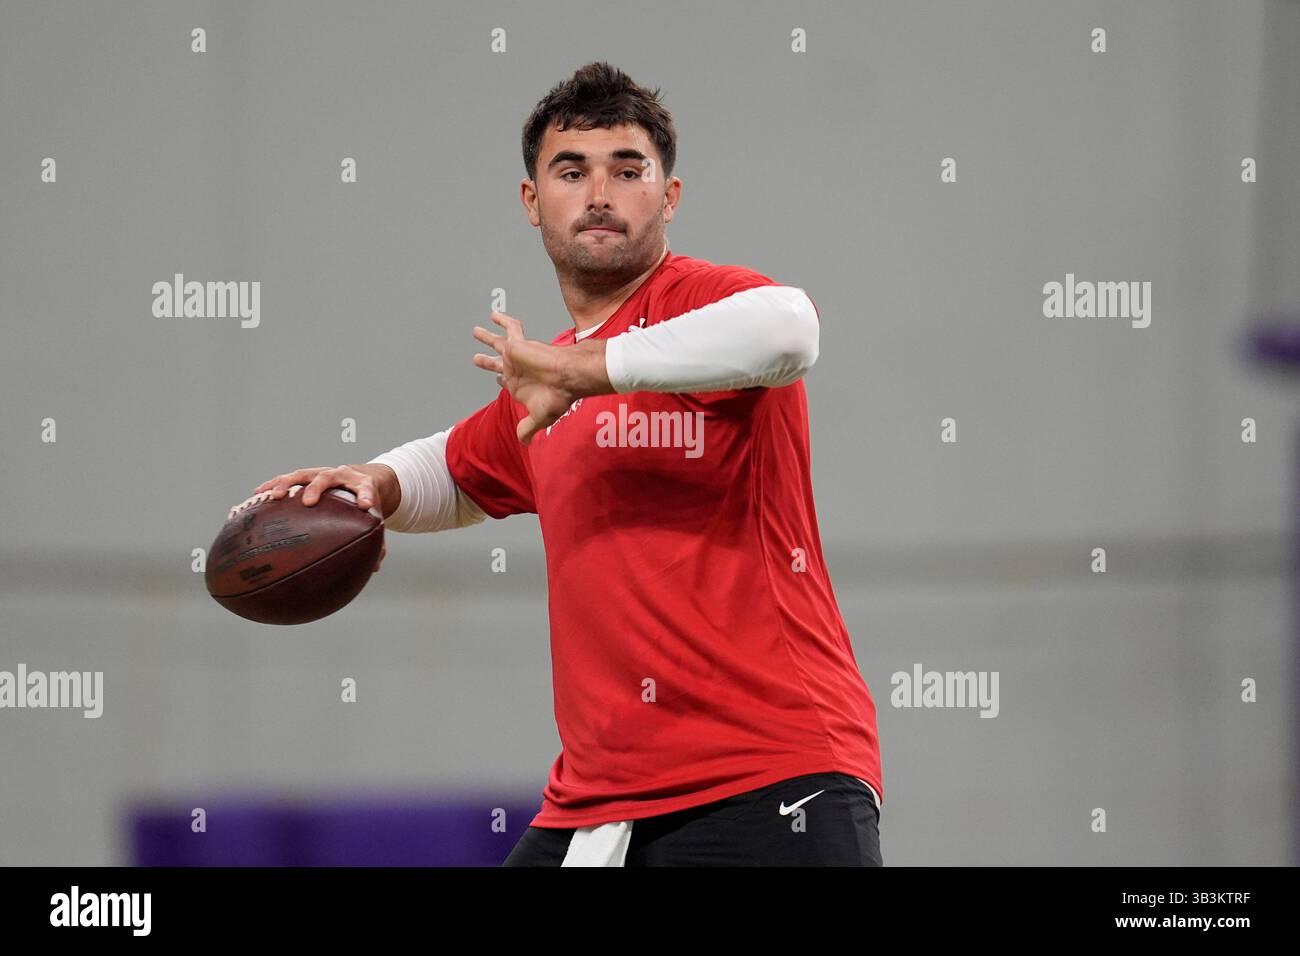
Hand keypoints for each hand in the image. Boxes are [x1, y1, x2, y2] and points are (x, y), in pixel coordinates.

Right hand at [249, 465, 387, 571]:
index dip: (365, 497)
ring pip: (303, 474)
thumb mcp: (372, 518)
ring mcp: (320, 473)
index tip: (364, 505)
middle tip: (308, 502)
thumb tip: (375, 568)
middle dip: (317, 489)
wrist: (360, 480)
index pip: (365, 490)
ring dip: (287, 484)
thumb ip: (376, 541)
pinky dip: (273, 484)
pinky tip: (257, 493)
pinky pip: (287, 479)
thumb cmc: (365, 503)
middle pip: (328, 477)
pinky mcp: (306, 475)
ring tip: (274, 496)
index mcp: (362, 485)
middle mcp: (340, 475)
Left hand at [471, 311, 579, 444]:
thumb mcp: (539, 418)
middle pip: (497, 363)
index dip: (501, 380)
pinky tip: (494, 315)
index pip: (507, 381)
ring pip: (497, 343)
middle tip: (477, 359)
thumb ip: (528, 428)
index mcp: (521, 386)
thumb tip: (524, 442)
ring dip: (487, 337)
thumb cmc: (558, 396)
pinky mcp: (519, 344)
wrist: (568, 376)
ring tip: (475, 331)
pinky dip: (503, 321)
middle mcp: (517, 370)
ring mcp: (517, 356)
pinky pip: (510, 329)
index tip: (497, 378)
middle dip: (487, 362)